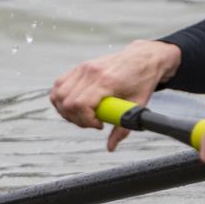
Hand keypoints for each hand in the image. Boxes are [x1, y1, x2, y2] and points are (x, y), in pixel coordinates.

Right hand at [49, 39, 182, 150]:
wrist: (146, 57)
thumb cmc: (144, 79)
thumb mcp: (139, 104)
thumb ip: (124, 127)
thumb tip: (111, 146)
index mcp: (107, 81)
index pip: (80, 104)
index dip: (85, 120)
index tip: (99, 125)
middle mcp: (91, 72)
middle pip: (67, 102)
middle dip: (76, 119)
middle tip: (93, 122)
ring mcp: (83, 68)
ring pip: (59, 94)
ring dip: (66, 110)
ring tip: (84, 115)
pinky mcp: (80, 67)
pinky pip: (59, 85)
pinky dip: (61, 98)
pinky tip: (75, 105)